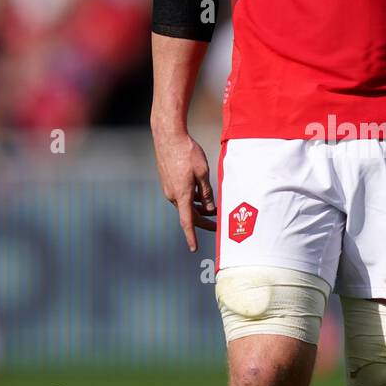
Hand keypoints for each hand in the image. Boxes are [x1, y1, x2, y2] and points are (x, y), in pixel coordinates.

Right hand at [151, 123, 215, 250]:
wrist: (168, 136)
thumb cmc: (188, 153)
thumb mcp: (203, 173)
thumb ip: (206, 192)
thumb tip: (208, 209)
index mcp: (182, 195)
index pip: (187, 222)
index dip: (191, 237)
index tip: (194, 249)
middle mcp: (173, 195)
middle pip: (189, 215)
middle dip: (203, 222)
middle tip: (217, 226)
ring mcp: (168, 189)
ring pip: (185, 205)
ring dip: (198, 209)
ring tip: (213, 209)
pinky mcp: (167, 182)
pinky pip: (181, 196)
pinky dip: (191, 200)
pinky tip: (200, 194)